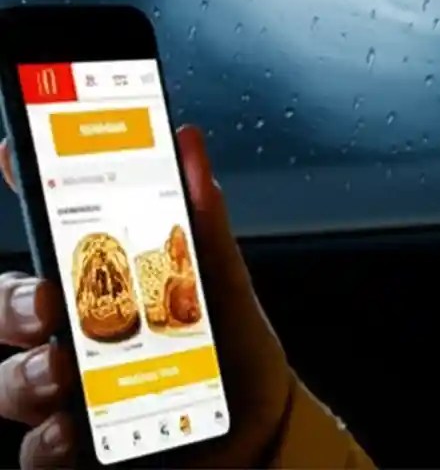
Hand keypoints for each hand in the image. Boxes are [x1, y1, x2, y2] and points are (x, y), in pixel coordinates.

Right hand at [0, 126, 294, 467]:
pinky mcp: (77, 451)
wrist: (266, 434)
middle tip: (48, 300)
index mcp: (102, 291)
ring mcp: (69, 398)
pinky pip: (36, 452)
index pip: (48, 242)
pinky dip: (47, 442)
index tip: (16, 155)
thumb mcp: (226, 286)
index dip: (27, 194)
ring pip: (9, 382)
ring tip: (62, 370)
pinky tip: (72, 432)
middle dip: (13, 302)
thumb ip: (204, 223)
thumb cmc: (235, 356)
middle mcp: (73, 341)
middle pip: (9, 312)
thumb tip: (190, 146)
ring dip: (25, 374)